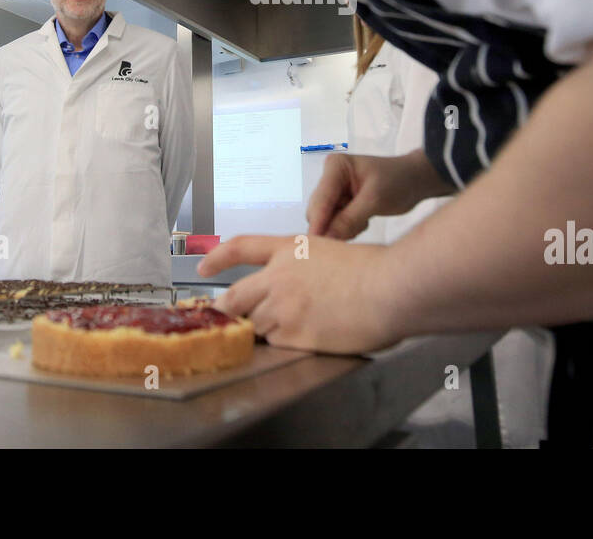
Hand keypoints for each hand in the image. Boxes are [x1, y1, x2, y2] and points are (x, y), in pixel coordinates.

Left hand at [199, 234, 402, 353]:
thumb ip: (307, 268)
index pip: (241, 247)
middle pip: (234, 297)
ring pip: (255, 324)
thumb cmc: (375, 270)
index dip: (217, 258)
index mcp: (290, 249)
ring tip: (294, 327)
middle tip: (229, 319)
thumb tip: (302, 286)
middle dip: (228, 311)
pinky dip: (284, 344)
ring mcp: (282, 307)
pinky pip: (275, 344)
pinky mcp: (292, 334)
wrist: (389, 288)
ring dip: (265, 329)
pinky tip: (307, 338)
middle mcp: (279, 276)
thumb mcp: (332, 252)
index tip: (203, 267)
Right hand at [306, 149, 450, 239]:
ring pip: (326, 220)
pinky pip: (335, 223)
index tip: (314, 245)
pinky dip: (347, 228)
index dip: (318, 223)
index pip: (321, 200)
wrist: (416, 181)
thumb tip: (327, 238)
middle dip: (333, 225)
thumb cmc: (399, 181)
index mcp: (335, 167)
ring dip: (342, 227)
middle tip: (357, 228)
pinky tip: (364, 221)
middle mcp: (330, 178)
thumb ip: (349, 219)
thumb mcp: (375, 200)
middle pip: (318, 211)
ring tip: (365, 220)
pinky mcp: (341, 203)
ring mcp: (335, 191)